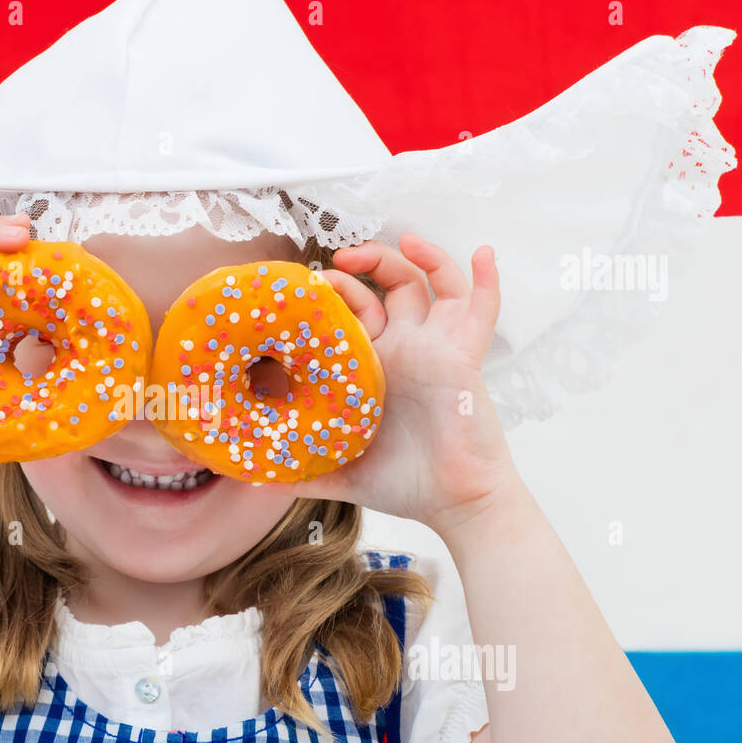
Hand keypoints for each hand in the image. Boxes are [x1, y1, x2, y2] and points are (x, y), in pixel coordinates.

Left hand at [274, 233, 521, 533]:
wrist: (453, 503)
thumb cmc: (405, 485)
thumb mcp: (342, 473)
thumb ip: (302, 473)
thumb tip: (257, 480)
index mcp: (375, 366)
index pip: (356, 311)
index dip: (337, 293)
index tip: (310, 288)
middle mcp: (406, 349)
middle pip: (393, 285)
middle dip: (369, 263)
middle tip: (338, 263)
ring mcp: (436, 348)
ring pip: (433, 284)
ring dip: (421, 255)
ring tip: (403, 239)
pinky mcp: (464, 356)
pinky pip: (481, 309)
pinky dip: (484, 279)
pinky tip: (483, 253)